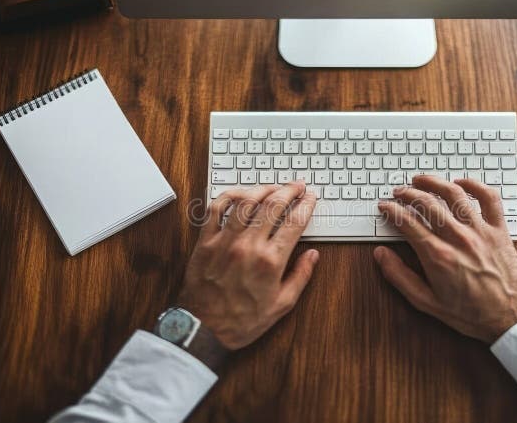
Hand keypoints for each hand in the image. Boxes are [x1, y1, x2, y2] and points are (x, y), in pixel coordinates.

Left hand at [178, 181, 318, 350]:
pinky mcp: (206, 242)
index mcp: (270, 262)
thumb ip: (301, 276)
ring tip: (274, 187)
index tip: (311, 198)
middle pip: (273, 205)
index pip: (294, 222)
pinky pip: (216, 209)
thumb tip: (313, 255)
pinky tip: (241, 193)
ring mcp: (224, 241)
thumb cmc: (242, 321)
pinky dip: (229, 195)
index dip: (306, 205)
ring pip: (246, 201)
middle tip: (297, 186)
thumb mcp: (282, 305)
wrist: (204, 330)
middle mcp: (248, 246)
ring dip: (263, 189)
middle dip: (289, 191)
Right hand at [374, 175, 516, 343]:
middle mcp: (458, 239)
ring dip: (434, 182)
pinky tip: (462, 183)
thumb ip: (399, 277)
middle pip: (427, 203)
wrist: (510, 318)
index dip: (391, 210)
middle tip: (399, 192)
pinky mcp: (499, 230)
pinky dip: (475, 185)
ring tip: (422, 180)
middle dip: (408, 193)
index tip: (385, 206)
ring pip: (454, 194)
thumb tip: (380, 255)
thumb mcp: (426, 302)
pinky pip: (489, 198)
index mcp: (437, 256)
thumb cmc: (470, 314)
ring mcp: (481, 231)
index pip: (407, 222)